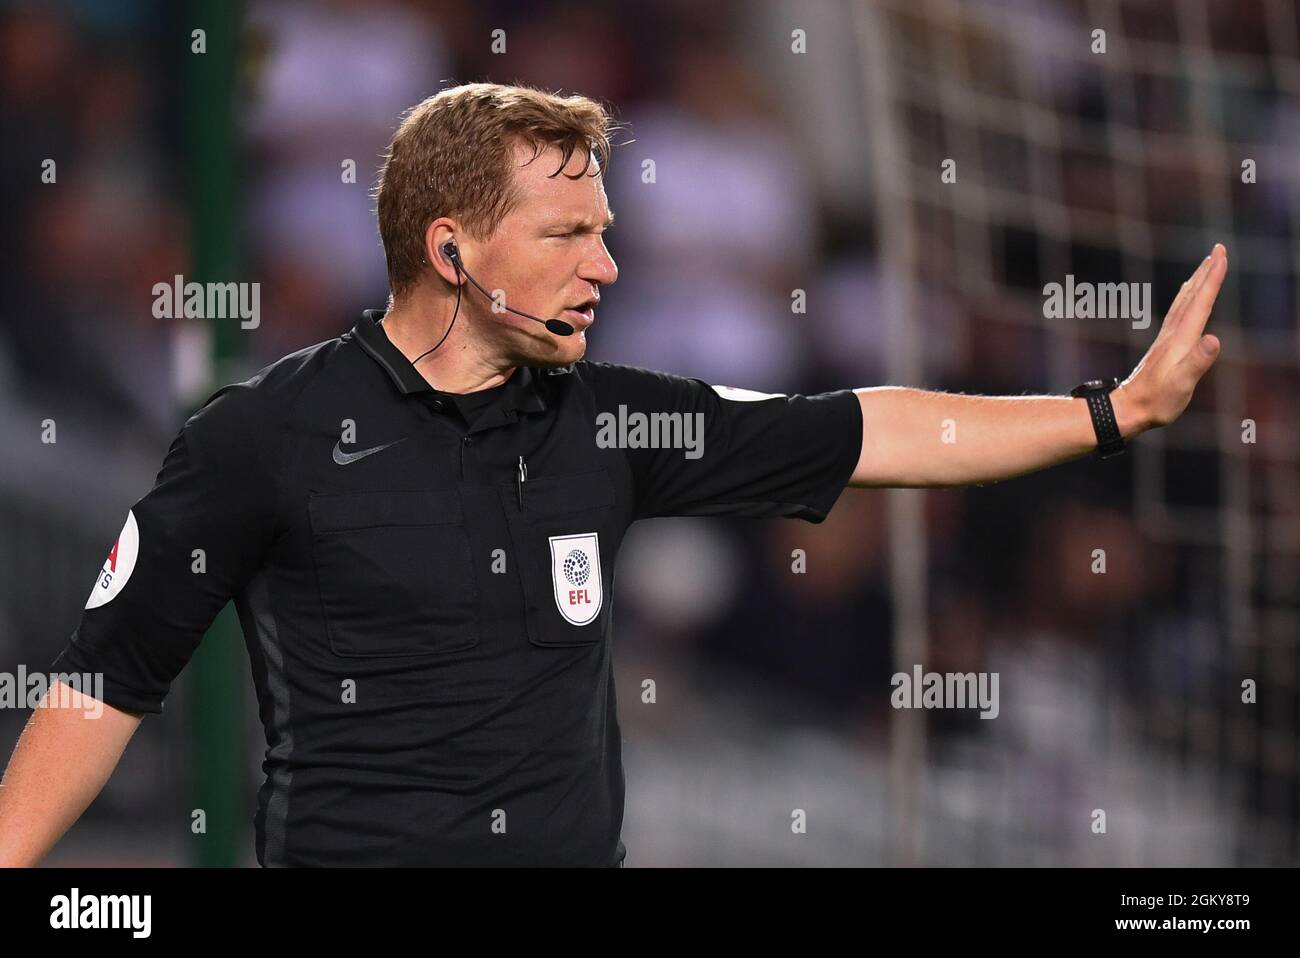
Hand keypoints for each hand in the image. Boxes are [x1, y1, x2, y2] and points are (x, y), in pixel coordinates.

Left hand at [1114, 243, 1226, 433]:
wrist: (1129, 409)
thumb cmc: (1157, 401)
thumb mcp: (1182, 385)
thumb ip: (1198, 362)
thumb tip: (1214, 339)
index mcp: (1182, 340)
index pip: (1201, 303)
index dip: (1213, 280)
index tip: (1221, 256)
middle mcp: (1173, 334)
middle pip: (1192, 296)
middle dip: (1206, 272)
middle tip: (1218, 249)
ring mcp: (1167, 339)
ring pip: (1184, 302)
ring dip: (1196, 282)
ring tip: (1205, 266)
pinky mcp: (1163, 346)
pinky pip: (1177, 314)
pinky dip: (1186, 299)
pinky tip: (1186, 299)